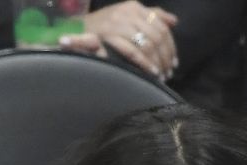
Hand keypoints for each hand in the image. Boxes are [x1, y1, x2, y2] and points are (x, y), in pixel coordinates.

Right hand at [59, 4, 178, 79]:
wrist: (72, 28)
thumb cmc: (101, 26)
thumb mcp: (126, 16)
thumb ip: (151, 15)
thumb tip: (173, 22)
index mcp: (134, 7)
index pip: (161, 25)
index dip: (170, 45)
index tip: (173, 61)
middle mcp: (129, 13)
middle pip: (157, 35)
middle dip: (165, 56)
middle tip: (168, 72)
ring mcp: (118, 24)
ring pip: (147, 43)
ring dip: (156, 61)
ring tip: (160, 76)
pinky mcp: (109, 36)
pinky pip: (133, 51)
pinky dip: (144, 63)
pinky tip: (150, 72)